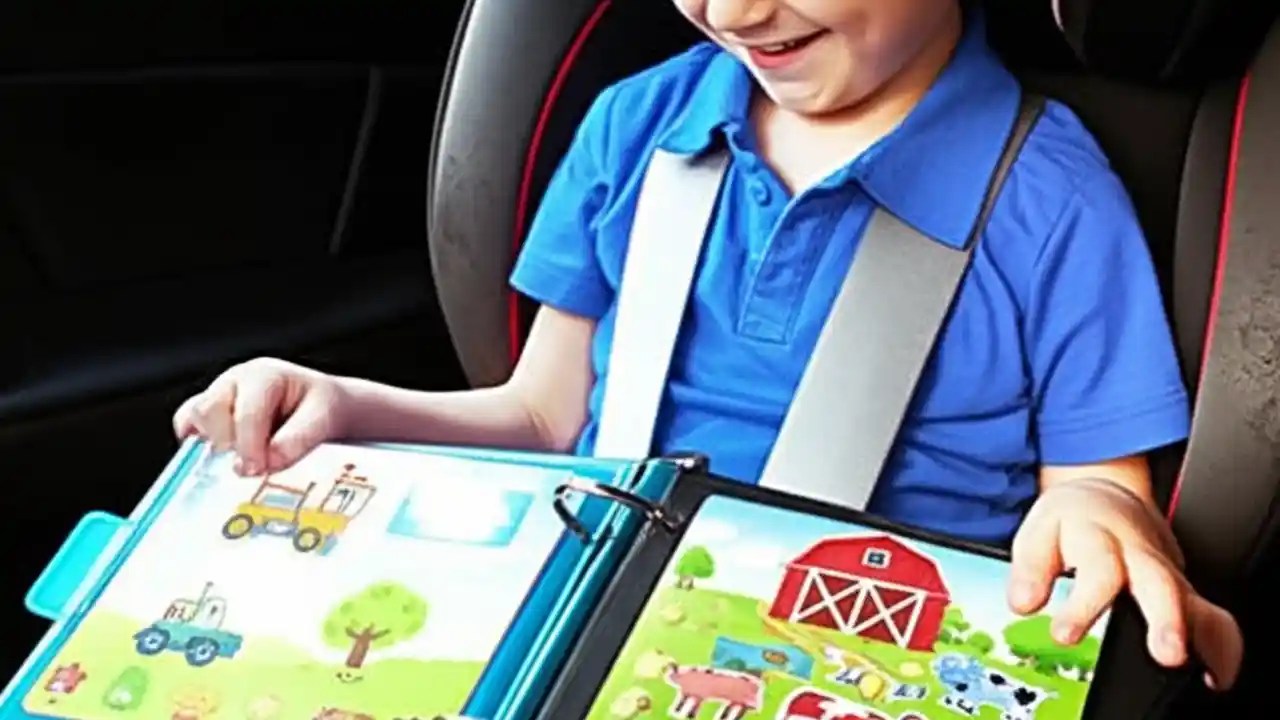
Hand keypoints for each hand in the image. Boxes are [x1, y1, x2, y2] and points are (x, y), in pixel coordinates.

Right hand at [173, 357, 344, 474]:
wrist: (322, 406)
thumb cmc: (322, 407)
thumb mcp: (325, 420)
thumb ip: (297, 441)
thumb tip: (267, 462)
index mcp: (264, 375)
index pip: (246, 413)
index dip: (250, 446)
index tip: (258, 470)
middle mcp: (235, 381)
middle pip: (208, 410)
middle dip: (228, 443)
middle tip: (252, 464)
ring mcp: (217, 394)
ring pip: (191, 417)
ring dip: (213, 444)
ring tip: (241, 457)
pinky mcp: (208, 412)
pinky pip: (186, 426)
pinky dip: (197, 444)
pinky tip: (223, 457)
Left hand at [1008, 477, 1243, 689]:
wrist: (1105, 496)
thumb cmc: (1071, 522)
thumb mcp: (1039, 534)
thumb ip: (1030, 569)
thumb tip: (1023, 603)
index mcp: (1099, 535)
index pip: (1098, 568)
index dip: (1083, 605)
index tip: (1065, 635)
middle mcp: (1139, 552)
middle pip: (1159, 581)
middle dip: (1167, 617)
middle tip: (1167, 653)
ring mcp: (1165, 569)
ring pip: (1188, 598)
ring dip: (1193, 632)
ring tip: (1194, 667)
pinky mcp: (1182, 587)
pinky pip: (1208, 612)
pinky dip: (1217, 642)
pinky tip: (1213, 672)